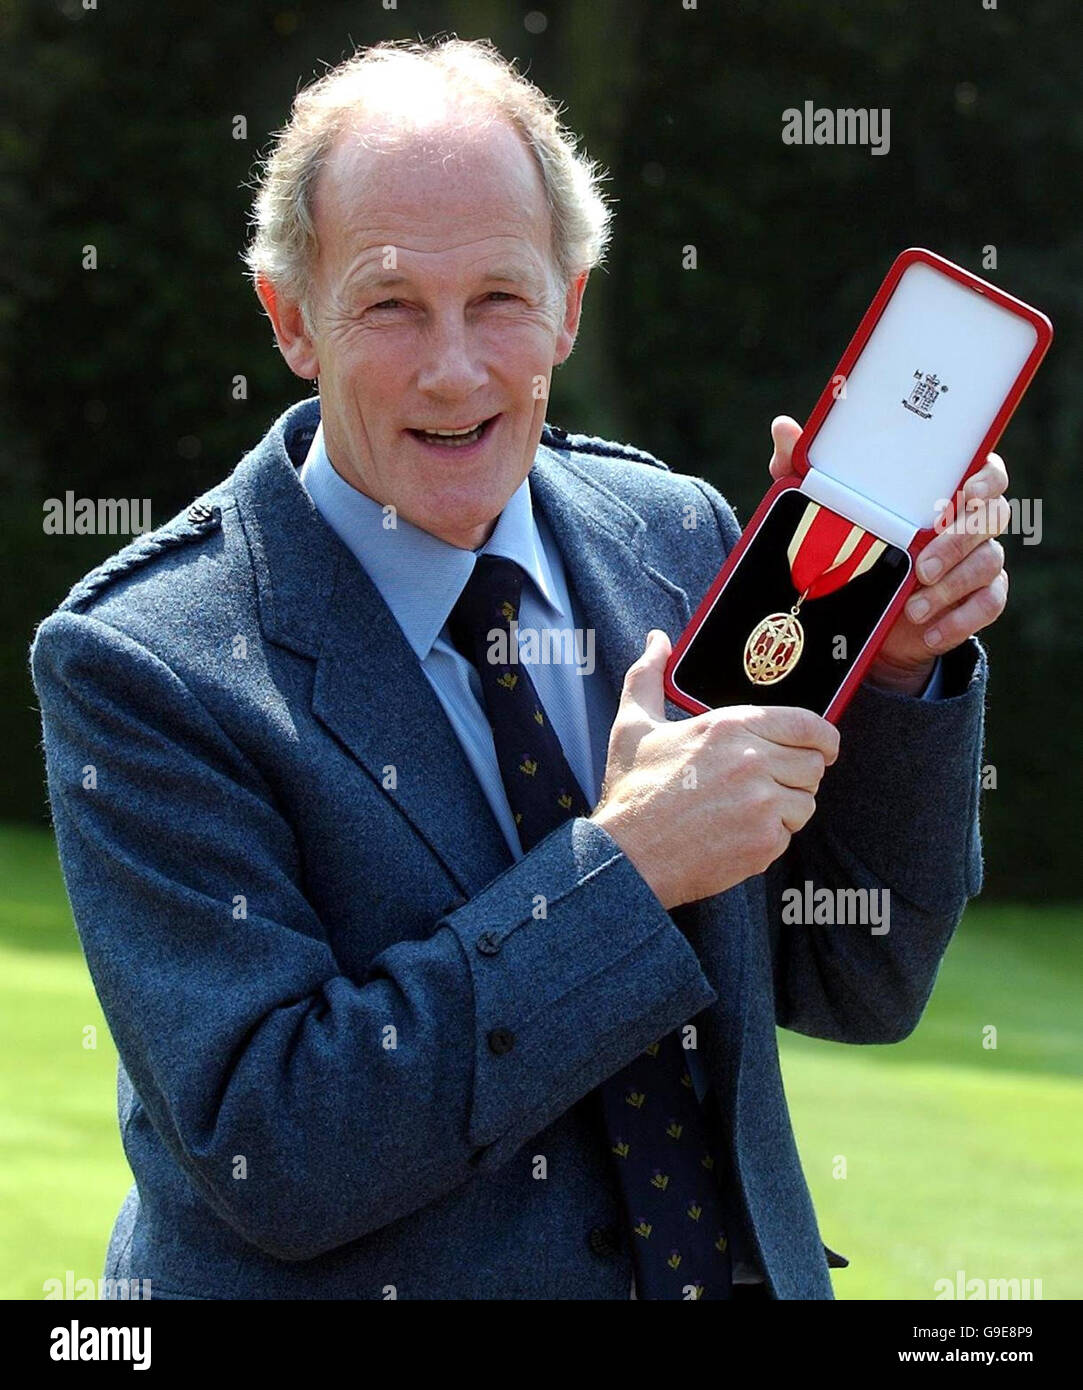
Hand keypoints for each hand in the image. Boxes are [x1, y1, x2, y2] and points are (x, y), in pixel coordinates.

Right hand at [590, 630, 839, 909]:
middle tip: (769, 783)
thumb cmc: (632, 791)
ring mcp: (761, 804)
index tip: (823, 747)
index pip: (808, 724)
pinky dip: (769, 837)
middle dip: (797, 774)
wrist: (626, 856)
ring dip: (785, 807)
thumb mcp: (633, 726)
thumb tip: (658, 641)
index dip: (824, 737)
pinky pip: (789, 834)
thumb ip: (648, 676)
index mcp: (729, 726)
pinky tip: (736, 833)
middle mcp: (752, 761)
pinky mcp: (763, 842)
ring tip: (747, 810)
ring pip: (806, 801)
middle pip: (814, 764)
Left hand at [769, 415, 1010, 695]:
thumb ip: (804, 465)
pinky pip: (988, 604)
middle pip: (993, 516)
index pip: (984, 469)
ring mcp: (978, 558)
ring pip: (988, 563)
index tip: (966, 491)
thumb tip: (783, 428)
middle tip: (920, 565)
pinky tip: (927, 630)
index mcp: (944, 485)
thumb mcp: (819, 502)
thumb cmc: (850, 536)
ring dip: (952, 587)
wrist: (861, 607)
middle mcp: (970, 518)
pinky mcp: (977, 597)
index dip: (985, 478)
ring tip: (912, 607)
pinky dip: (959, 619)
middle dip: (959, 541)